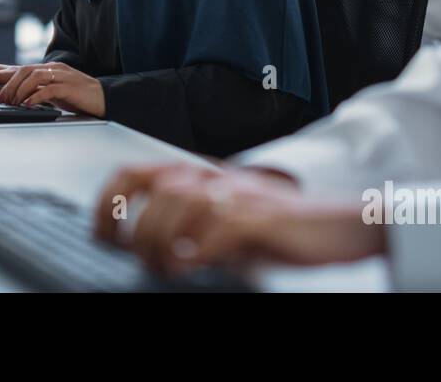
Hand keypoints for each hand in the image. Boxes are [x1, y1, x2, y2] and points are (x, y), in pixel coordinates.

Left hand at [0, 60, 104, 117]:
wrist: (103, 98)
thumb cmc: (76, 98)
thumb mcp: (50, 93)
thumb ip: (33, 91)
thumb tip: (9, 98)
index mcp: (43, 70)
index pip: (14, 69)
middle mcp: (50, 69)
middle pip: (19, 70)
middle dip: (0, 83)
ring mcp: (60, 76)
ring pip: (31, 76)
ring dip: (16, 90)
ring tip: (8, 102)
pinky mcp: (69, 86)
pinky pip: (49, 89)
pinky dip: (36, 97)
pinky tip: (28, 105)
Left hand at [95, 163, 385, 273]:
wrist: (338, 224)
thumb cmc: (280, 226)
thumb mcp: (224, 222)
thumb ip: (188, 226)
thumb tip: (142, 248)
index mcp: (198, 176)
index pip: (132, 174)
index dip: (106, 203)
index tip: (102, 235)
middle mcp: (212, 178)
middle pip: (150, 192)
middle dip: (135, 232)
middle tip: (142, 260)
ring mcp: (235, 194)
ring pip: (175, 207)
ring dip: (161, 244)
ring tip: (170, 267)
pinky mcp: (257, 218)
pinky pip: (213, 230)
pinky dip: (195, 253)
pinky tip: (194, 266)